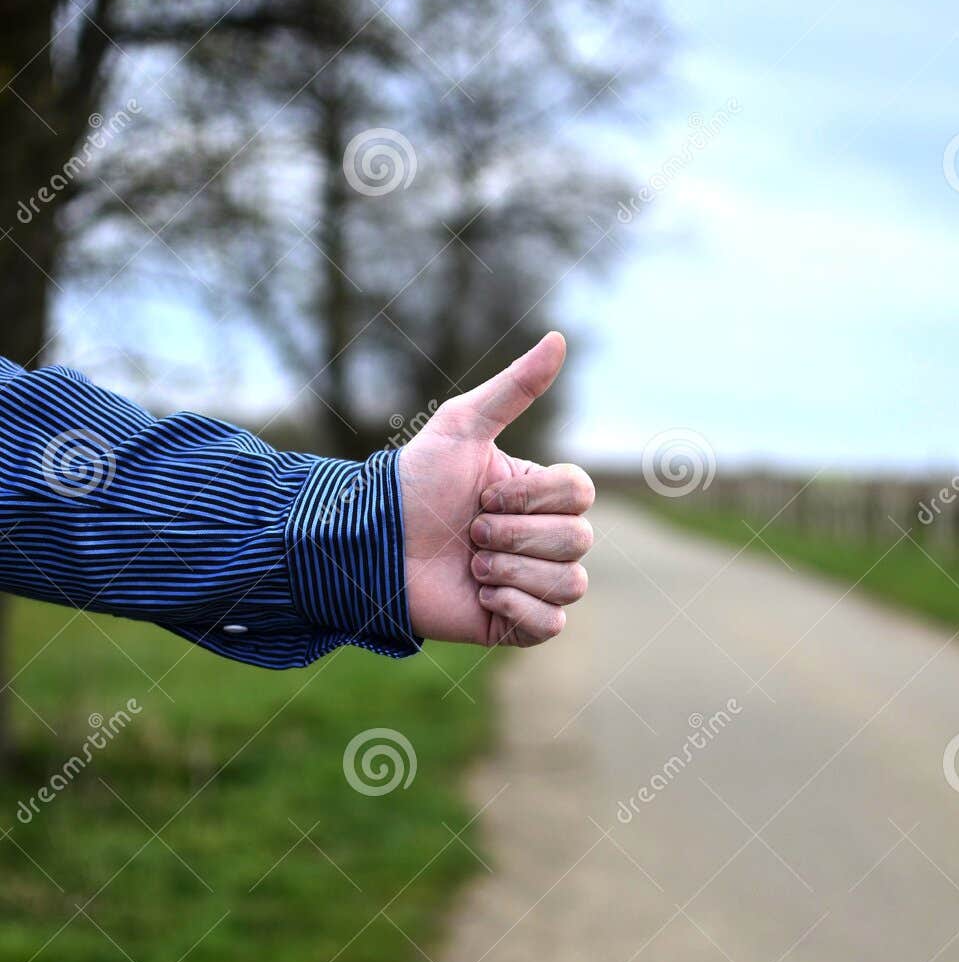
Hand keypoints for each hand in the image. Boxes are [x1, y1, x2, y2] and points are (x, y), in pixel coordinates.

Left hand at [397, 332, 594, 646]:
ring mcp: (534, 583)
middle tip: (470, 532)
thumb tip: (559, 337)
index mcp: (539, 495)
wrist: (373, 547)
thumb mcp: (462, 427)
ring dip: (512, 570)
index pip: (581, 494)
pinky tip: (481, 595)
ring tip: (471, 564)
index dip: (534, 498)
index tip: (484, 494)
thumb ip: (515, 387)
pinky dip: (516, 607)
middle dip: (515, 534)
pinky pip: (551, 624)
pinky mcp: (517, 624)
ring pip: (570, 583)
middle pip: (579, 540)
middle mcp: (543, 538)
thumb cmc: (413, 485)